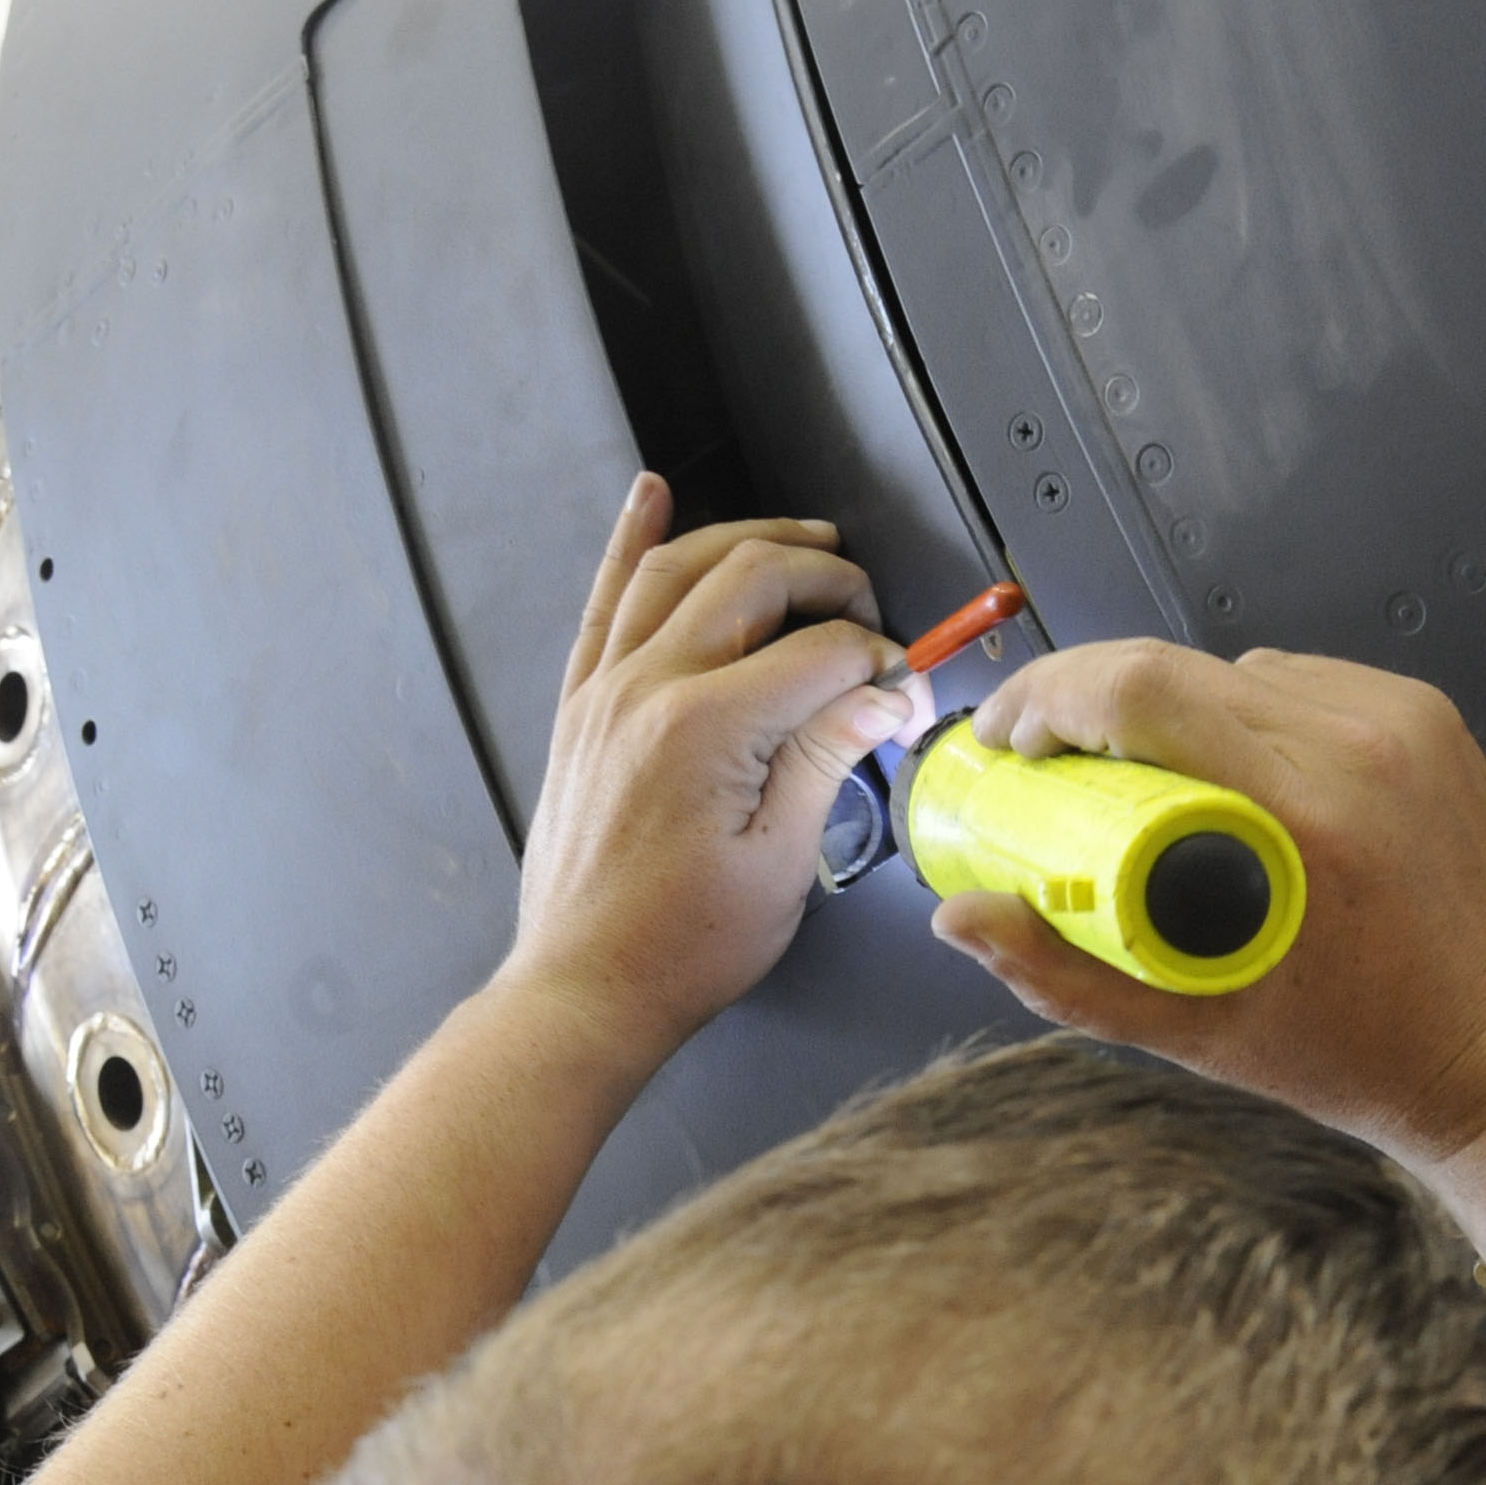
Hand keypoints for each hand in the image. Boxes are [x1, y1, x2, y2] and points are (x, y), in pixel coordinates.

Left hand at [503, 474, 926, 1070]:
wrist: (587, 986)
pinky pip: (605, 599)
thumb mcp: (781, 862)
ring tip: (803, 537)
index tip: (903, 690)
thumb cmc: (675, 947)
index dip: (880, 662)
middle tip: (868, 606)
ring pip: (679, 568)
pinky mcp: (582, 707)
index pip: (821, 652)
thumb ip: (826, 759)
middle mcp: (647, 692)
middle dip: (828, 578)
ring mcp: (605, 692)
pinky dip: (631, 542)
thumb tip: (879, 695)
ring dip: (747, 537)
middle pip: (753, 579)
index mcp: (706, 729)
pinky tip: (650, 498)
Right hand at [931, 642, 1485, 1161]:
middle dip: (1085, 699)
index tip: (1009, 744)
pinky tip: (1226, 778)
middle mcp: (1366, 742)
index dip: (1050, 698)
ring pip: (1236, 666)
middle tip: (1040, 760)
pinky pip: (1300, 681)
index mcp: (1310, 815)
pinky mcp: (1430, 720)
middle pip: (1178, 665)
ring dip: (1168, 708)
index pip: (1147, 690)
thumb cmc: (1368, 1058)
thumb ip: (1067, 978)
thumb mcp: (1199, 1034)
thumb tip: (962, 920)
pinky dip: (1243, 715)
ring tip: (1137, 783)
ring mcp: (1407, 721)